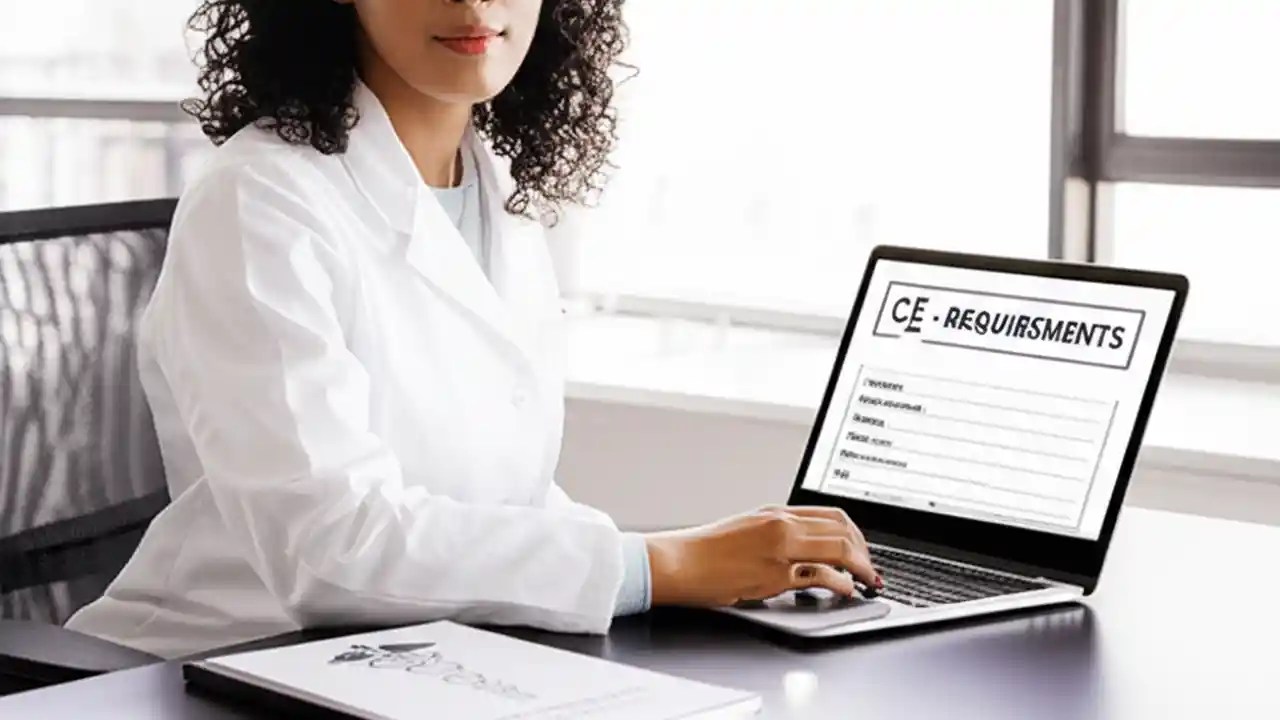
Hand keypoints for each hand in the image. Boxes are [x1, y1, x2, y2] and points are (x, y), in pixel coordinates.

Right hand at [643, 505, 881, 606]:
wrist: (679, 562)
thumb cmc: (705, 551)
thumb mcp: (745, 530)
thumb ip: (775, 535)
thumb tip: (802, 549)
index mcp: (775, 512)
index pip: (831, 514)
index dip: (855, 534)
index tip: (860, 550)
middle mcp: (781, 525)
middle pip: (842, 528)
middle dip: (864, 550)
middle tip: (868, 568)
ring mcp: (779, 548)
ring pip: (839, 548)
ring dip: (860, 567)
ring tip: (865, 581)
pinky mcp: (774, 575)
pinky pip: (821, 576)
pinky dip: (841, 584)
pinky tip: (845, 591)